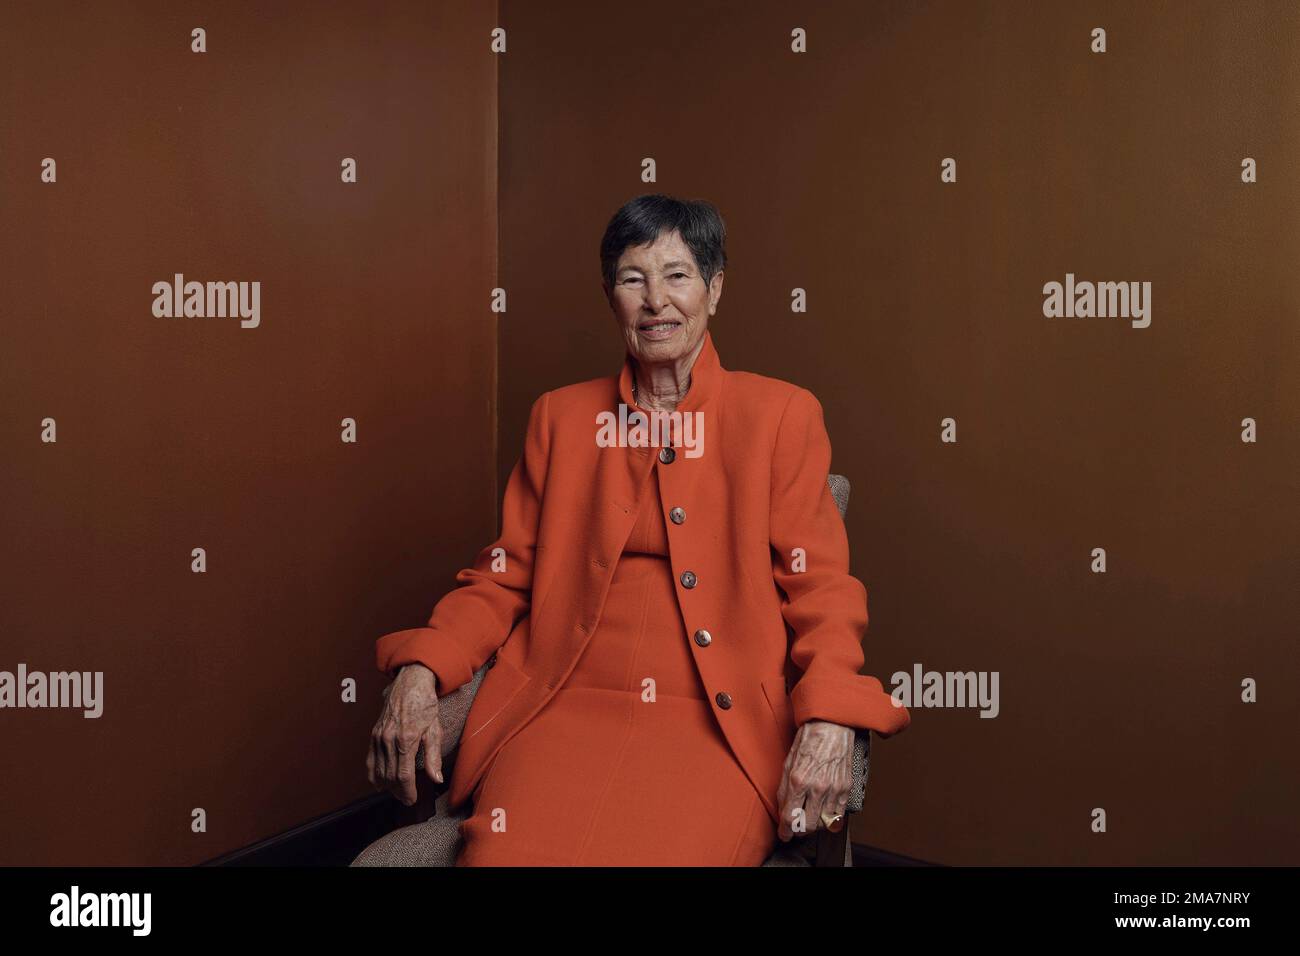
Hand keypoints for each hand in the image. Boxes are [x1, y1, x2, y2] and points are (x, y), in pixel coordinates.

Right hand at [367, 663, 443, 805]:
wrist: (410, 683)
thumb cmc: (425, 704)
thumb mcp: (435, 730)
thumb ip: (434, 757)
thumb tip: (436, 779)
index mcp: (406, 740)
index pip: (404, 776)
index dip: (407, 792)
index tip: (412, 800)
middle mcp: (389, 740)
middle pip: (389, 777)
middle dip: (398, 792)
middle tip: (406, 798)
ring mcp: (378, 737)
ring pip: (378, 771)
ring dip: (386, 786)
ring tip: (396, 792)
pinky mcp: (373, 735)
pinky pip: (370, 760)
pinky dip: (373, 774)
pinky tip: (379, 783)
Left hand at [775, 719, 853, 840]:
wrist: (832, 726)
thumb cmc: (809, 739)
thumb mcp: (788, 762)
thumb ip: (784, 789)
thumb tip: (783, 810)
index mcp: (799, 780)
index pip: (790, 817)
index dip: (785, 831)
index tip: (784, 834)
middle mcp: (817, 787)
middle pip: (808, 826)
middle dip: (799, 831)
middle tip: (795, 827)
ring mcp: (834, 789)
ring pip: (824, 824)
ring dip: (814, 826)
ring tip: (809, 819)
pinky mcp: (846, 788)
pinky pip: (838, 815)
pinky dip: (830, 819)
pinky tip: (823, 813)